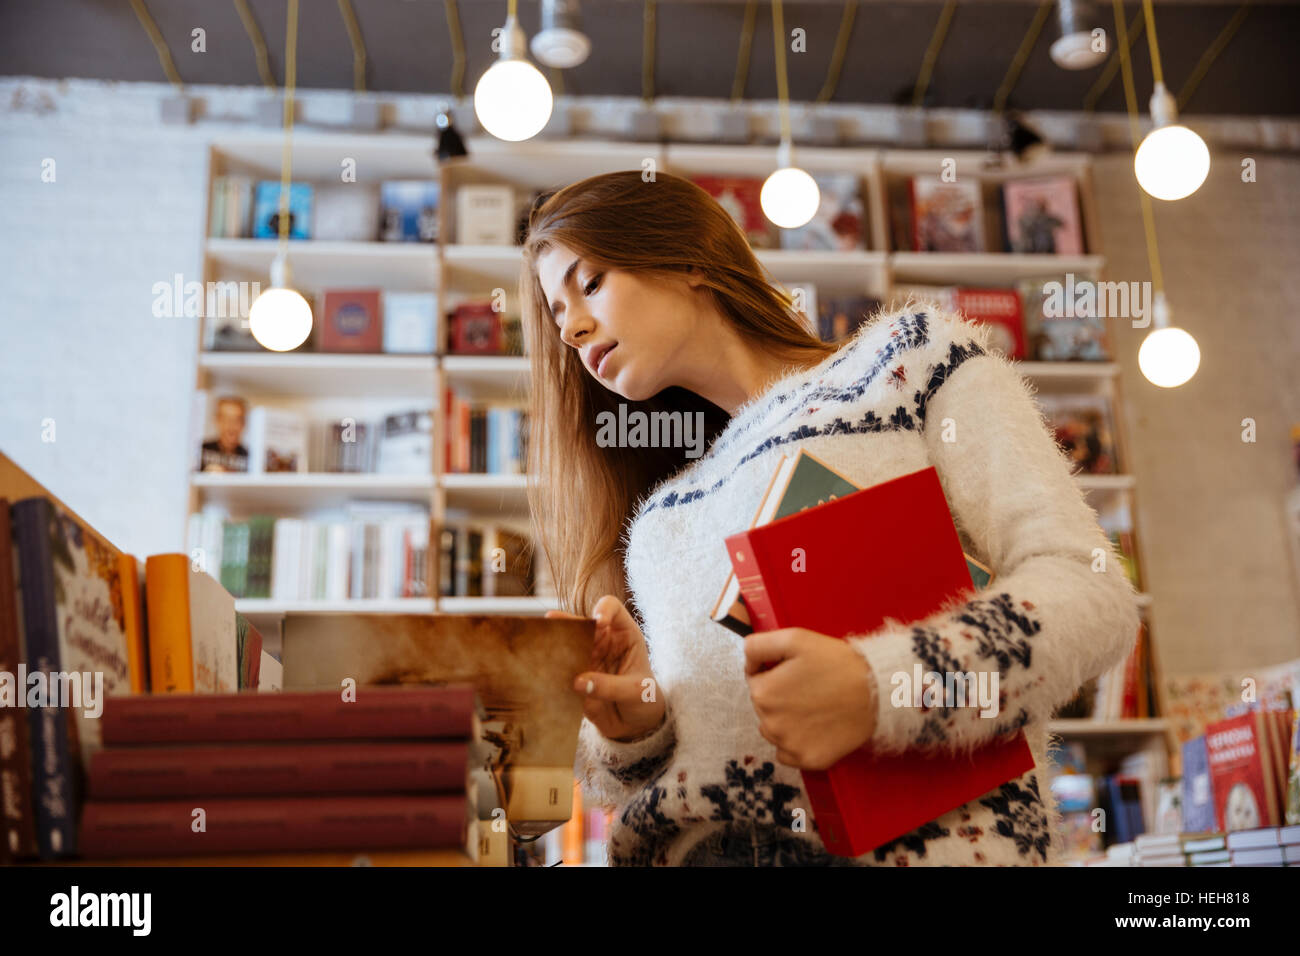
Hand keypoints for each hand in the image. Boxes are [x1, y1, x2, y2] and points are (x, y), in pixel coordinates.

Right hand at [546, 595, 666, 743]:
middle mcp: (601, 642)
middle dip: (565, 625)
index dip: (603, 609)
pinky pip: (558, 671)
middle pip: (579, 624)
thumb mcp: (636, 691)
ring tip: (537, 647)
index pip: (612, 609)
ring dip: (552, 646)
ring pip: (564, 645)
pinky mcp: (573, 678)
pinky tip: (537, 671)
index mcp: (623, 635)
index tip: (598, 622)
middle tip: (551, 628)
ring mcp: (585, 659)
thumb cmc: (644, 699)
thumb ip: (610, 686)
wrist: (634, 725)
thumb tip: (578, 682)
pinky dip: (548, 670)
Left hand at [743, 628, 877, 770]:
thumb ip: (758, 645)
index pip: (756, 680)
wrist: (878, 691)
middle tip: (811, 686)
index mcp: (762, 693)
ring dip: (787, 719)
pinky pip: (788, 753)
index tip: (798, 670)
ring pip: (775, 730)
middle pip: (765, 706)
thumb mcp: (795, 639)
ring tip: (816, 706)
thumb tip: (747, 661)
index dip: (776, 672)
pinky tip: (818, 727)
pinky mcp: (808, 761)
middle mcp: (769, 724)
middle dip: (781, 695)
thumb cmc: (837, 663)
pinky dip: (798, 742)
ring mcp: (788, 746)